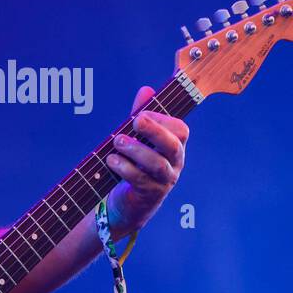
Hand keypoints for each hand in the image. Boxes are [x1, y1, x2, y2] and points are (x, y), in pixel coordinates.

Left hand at [104, 86, 188, 238]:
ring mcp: (164, 182)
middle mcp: (174, 164)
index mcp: (175, 147)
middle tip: (134, 121)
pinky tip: (111, 160)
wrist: (131, 203)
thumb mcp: (138, 139)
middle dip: (154, 131)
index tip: (140, 114)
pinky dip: (125, 168)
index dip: (162, 119)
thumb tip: (146, 89)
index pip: (181, 130)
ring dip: (135, 150)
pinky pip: (140, 180)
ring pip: (157, 165)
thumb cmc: (136, 165)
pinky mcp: (150, 195)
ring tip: (117, 141)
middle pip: (173, 146)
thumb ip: (142, 116)